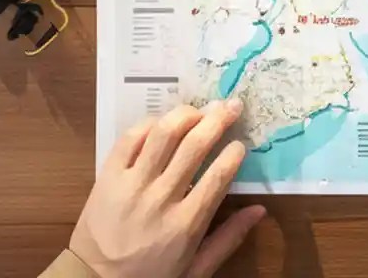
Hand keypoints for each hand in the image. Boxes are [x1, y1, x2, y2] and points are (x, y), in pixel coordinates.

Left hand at [69, 101, 265, 277]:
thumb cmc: (149, 276)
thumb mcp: (195, 269)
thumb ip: (228, 239)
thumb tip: (260, 210)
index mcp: (185, 224)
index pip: (217, 177)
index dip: (233, 154)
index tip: (240, 144)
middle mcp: (160, 198)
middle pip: (194, 146)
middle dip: (217, 120)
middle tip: (231, 106)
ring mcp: (131, 184)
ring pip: (162, 134)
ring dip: (185, 114)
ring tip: (199, 109)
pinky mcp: (108, 176)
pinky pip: (130, 139)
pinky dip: (149, 124)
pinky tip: (163, 122)